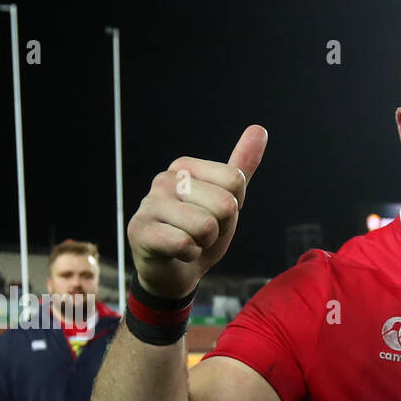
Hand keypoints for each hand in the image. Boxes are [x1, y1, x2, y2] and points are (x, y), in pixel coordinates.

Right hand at [127, 125, 267, 298]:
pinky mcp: (140, 230)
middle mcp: (164, 179)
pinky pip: (185, 244)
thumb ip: (242, 167)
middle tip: (201, 234)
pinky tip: (177, 253)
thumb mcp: (227, 199)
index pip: (235, 181)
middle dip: (220, 228)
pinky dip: (189, 255)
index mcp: (185, 167)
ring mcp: (149, 203)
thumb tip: (260, 128)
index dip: (233, 208)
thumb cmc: (201, 233)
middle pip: (225, 204)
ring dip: (204, 244)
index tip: (215, 215)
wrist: (175, 272)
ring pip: (206, 226)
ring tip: (189, 242)